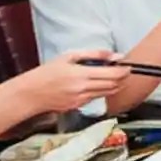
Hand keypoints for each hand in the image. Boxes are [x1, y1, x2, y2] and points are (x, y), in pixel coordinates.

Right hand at [6, 50, 129, 113]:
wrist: (31, 93)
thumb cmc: (47, 72)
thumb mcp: (69, 57)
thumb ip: (94, 55)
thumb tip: (115, 56)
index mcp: (81, 74)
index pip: (113, 75)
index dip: (124, 71)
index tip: (128, 66)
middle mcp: (84, 89)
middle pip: (114, 85)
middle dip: (123, 78)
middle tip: (124, 70)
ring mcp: (82, 100)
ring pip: (108, 93)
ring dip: (115, 85)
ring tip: (113, 76)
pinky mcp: (80, 106)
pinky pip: (97, 98)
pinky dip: (102, 90)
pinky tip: (97, 84)